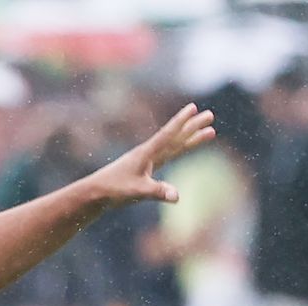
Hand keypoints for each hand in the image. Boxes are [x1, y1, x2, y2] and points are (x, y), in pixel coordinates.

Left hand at [88, 104, 215, 205]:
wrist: (97, 193)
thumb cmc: (114, 190)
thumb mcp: (137, 191)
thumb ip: (157, 192)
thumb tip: (177, 195)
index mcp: (147, 154)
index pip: (168, 135)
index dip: (182, 122)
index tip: (194, 108)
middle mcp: (149, 153)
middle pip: (176, 136)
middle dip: (194, 126)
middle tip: (210, 115)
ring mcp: (148, 160)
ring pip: (175, 145)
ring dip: (191, 137)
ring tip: (210, 131)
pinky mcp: (146, 168)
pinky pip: (168, 155)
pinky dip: (179, 149)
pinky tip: (184, 146)